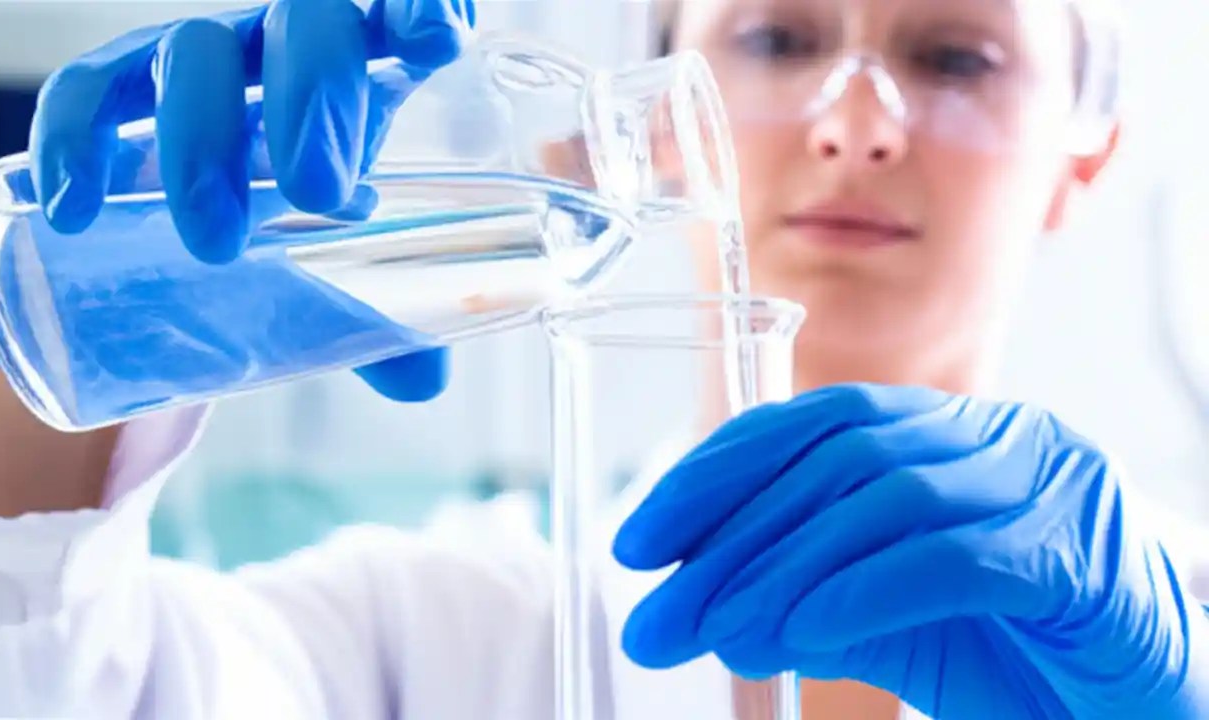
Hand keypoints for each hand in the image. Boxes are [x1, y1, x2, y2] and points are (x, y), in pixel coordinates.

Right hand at [17, 0, 475, 401]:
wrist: (208, 215)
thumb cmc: (301, 221)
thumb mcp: (356, 260)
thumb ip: (396, 317)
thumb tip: (423, 383)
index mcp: (364, 73)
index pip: (396, 10)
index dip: (420, 5)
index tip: (436, 43)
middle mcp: (283, 49)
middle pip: (301, 24)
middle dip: (314, 99)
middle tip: (321, 193)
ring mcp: (201, 59)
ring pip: (193, 53)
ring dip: (203, 142)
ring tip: (215, 241)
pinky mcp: (119, 87)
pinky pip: (88, 90)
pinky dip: (75, 142)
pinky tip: (75, 210)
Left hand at [614, 384, 1208, 718]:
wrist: (1140, 705)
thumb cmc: (1018, 655)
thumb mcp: (890, 618)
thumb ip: (810, 595)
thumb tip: (707, 602)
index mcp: (944, 434)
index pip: (807, 426)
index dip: (713, 474)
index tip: (639, 539)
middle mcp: (992, 438)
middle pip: (832, 463)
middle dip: (728, 540)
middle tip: (657, 614)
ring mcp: (1040, 482)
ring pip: (881, 501)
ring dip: (780, 572)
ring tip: (713, 635)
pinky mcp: (1075, 550)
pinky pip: (948, 557)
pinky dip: (860, 592)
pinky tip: (795, 637)